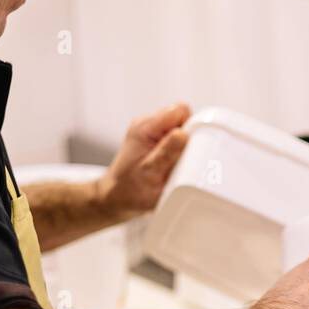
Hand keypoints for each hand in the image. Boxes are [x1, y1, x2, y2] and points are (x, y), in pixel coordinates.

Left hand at [96, 103, 190, 218]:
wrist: (117, 197)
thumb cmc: (130, 189)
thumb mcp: (150, 172)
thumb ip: (167, 153)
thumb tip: (183, 134)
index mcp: (145, 127)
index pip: (180, 110)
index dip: (191, 127)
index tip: (191, 148)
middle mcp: (148, 125)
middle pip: (183, 118)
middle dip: (189, 139)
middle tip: (181, 161)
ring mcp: (152, 133)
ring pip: (182, 130)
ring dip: (185, 148)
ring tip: (174, 166)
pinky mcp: (156, 142)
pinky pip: (178, 140)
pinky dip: (180, 153)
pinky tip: (172, 166)